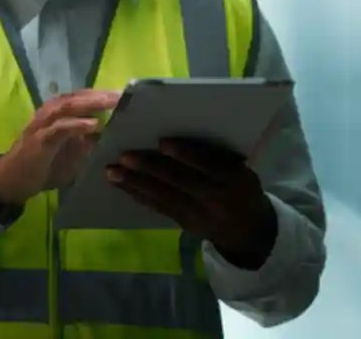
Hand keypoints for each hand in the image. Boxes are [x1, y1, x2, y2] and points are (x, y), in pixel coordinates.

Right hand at [0, 90, 118, 207]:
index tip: (127, 93)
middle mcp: (50, 113)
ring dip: (92, 103)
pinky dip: (76, 124)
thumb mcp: (74, 152)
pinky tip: (93, 124)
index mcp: (58, 112)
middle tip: (124, 94)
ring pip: (68, 106)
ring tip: (112, 102)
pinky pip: (59, 128)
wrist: (13, 181)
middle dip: (101, 94)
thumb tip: (115, 135)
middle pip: (78, 97)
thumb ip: (91, 142)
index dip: (103, 93)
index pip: (83, 97)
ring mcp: (43, 125)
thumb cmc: (45, 165)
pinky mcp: (39, 140)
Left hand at [107, 138, 277, 269]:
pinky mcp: (184, 224)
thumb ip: (218, 156)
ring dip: (135, 184)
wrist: (248, 231)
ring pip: (163, 197)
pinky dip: (139, 196)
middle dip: (150, 169)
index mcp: (235, 180)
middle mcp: (216, 199)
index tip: (162, 142)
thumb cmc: (241, 187)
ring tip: (113, 172)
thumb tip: (181, 129)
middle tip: (125, 156)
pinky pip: (159, 208)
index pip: (209, 166)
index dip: (186, 154)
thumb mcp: (242, 171)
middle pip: (180, 182)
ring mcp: (198, 215)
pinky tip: (122, 186)